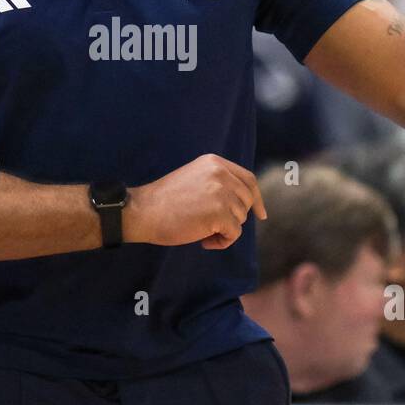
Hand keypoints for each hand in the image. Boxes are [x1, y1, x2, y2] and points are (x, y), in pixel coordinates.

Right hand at [124, 153, 267, 249]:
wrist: (143, 211)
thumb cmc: (165, 201)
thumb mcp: (195, 179)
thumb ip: (218, 183)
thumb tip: (244, 203)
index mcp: (214, 162)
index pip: (248, 179)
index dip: (257, 198)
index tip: (260, 214)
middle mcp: (221, 174)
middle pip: (246, 201)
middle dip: (235, 218)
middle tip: (213, 227)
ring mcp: (221, 192)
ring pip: (240, 218)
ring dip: (225, 230)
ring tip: (203, 232)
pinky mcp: (219, 212)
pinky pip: (234, 233)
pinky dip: (222, 242)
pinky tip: (204, 241)